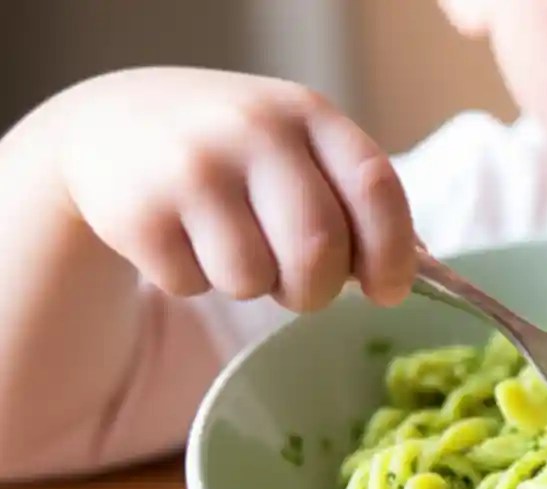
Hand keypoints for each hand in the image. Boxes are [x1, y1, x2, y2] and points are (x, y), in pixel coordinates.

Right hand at [50, 67, 417, 310]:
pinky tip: (182, 237)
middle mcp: (255, 130)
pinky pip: (193, 286)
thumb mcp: (298, 149)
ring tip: (232, 245)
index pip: (376, 189)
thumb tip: (408, 274)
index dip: (393, 253)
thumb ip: (351, 200)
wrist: (115, 124)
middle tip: (301, 288)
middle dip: (315, 290)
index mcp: (310, 114)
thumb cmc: (237, 154)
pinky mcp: (139, 211)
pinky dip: (194, 281)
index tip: (388, 291)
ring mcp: (193, 167)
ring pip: (253, 280)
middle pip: (318, 251)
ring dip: (251, 285)